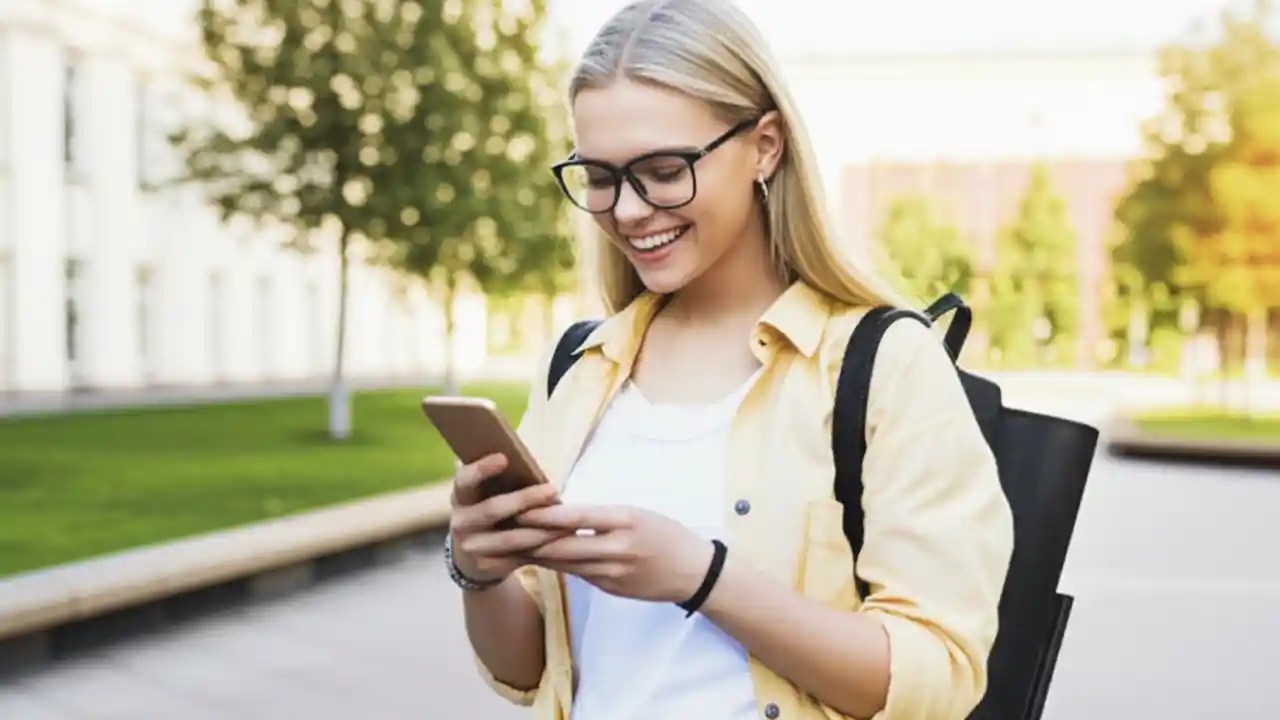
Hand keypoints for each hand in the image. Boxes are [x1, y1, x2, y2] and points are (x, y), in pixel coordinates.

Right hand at [448, 453, 567, 583]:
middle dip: (525, 499)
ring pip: (510, 539)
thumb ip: (504, 483)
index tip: (504, 458)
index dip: (481, 468)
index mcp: (461, 496)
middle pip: (493, 509)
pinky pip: (517, 558)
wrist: (471, 556)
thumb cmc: (490, 512)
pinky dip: (541, 549)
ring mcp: (471, 546)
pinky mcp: (486, 566)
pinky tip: (561, 542)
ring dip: (541, 530)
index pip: (464, 480)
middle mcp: (461, 521)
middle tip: (553, 490)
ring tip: (567, 522)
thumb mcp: (487, 495)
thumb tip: (540, 470)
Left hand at [515, 504, 715, 603]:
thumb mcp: (637, 513)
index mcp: (625, 520)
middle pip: (564, 546)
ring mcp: (613, 573)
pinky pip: (579, 575)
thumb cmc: (666, 533)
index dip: (545, 515)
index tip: (518, 509)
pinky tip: (537, 561)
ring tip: (507, 548)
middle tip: (498, 534)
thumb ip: (603, 516)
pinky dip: (557, 566)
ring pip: (566, 564)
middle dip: (528, 540)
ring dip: (535, 556)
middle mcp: (617, 548)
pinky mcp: (611, 589)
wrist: (694, 572)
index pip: (577, 517)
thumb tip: (564, 514)